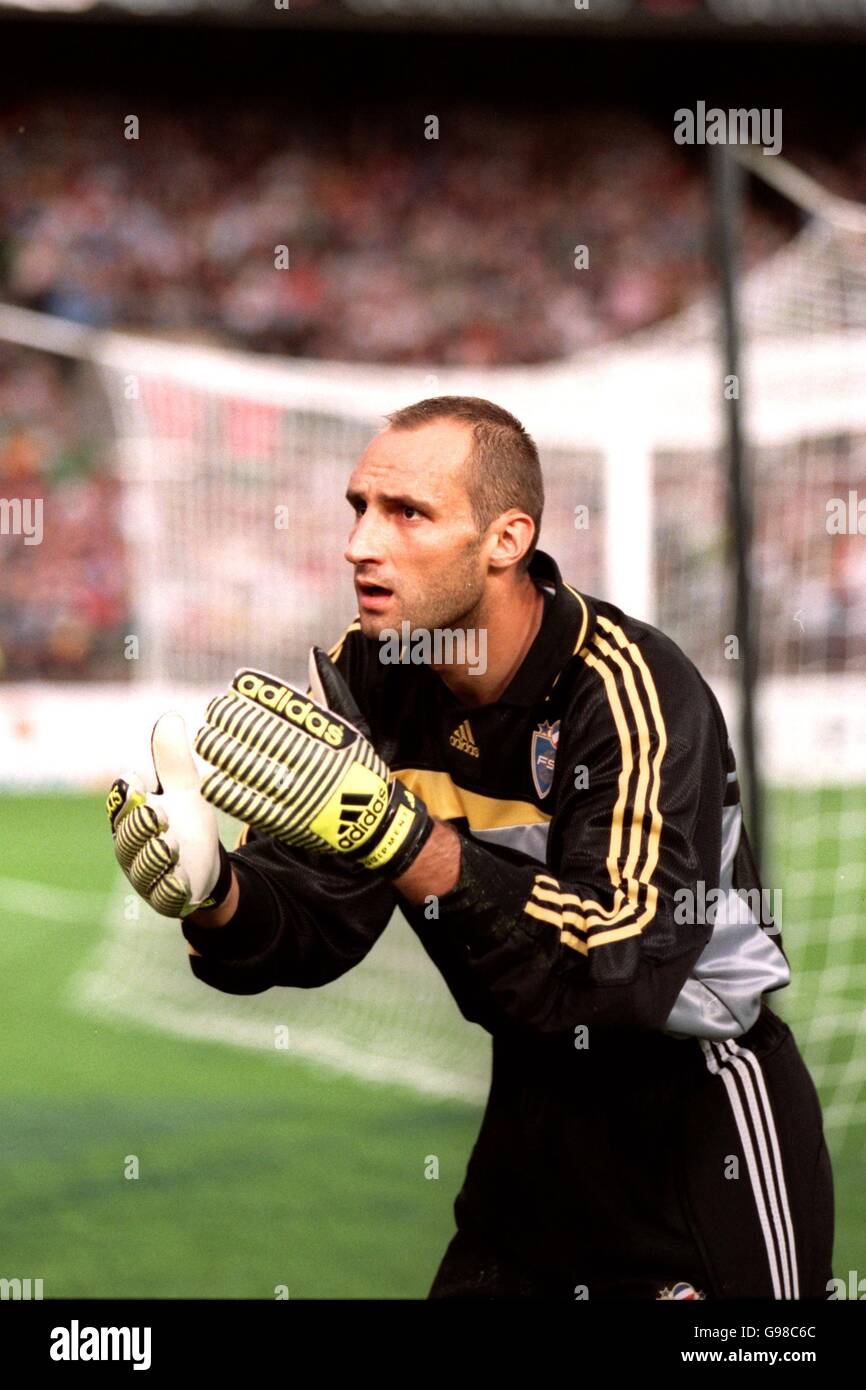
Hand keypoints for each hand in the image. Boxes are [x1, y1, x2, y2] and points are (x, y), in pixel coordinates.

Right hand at [107, 712, 231, 917]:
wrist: (208, 865)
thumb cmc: (186, 822)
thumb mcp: (185, 790)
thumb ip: (173, 760)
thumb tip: (170, 717)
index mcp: (131, 819)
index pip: (123, 807)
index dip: (128, 796)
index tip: (137, 780)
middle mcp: (132, 849)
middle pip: (129, 838)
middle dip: (141, 825)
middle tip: (156, 812)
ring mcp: (147, 876)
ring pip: (145, 868)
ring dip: (156, 856)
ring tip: (170, 845)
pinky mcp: (165, 899)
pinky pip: (164, 897)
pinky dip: (171, 889)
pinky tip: (182, 879)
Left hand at [193, 651, 432, 877]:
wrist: (372, 824)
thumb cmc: (360, 769)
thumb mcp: (352, 727)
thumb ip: (329, 691)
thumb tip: (313, 654)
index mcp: (328, 740)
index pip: (283, 713)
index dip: (255, 700)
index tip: (234, 690)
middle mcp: (311, 765)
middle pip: (262, 739)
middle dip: (233, 723)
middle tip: (214, 712)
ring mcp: (297, 794)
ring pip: (251, 769)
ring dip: (224, 753)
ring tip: (207, 739)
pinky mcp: (286, 822)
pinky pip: (250, 804)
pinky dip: (228, 792)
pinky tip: (211, 779)